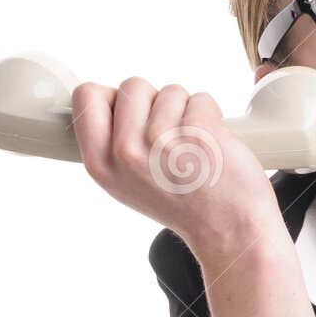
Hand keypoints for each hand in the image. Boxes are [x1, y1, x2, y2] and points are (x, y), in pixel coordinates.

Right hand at [72, 77, 282, 258]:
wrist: (228, 230)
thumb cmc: (183, 204)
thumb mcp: (126, 183)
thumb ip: (110, 143)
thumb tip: (109, 99)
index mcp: (100, 164)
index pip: (87, 95)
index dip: (114, 97)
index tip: (134, 116)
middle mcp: (125, 153)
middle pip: (133, 86)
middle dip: (156, 102)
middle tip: (171, 138)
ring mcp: (162, 142)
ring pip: (170, 91)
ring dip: (186, 111)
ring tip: (193, 147)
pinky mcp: (199, 134)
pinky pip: (202, 99)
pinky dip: (212, 116)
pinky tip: (212, 146)